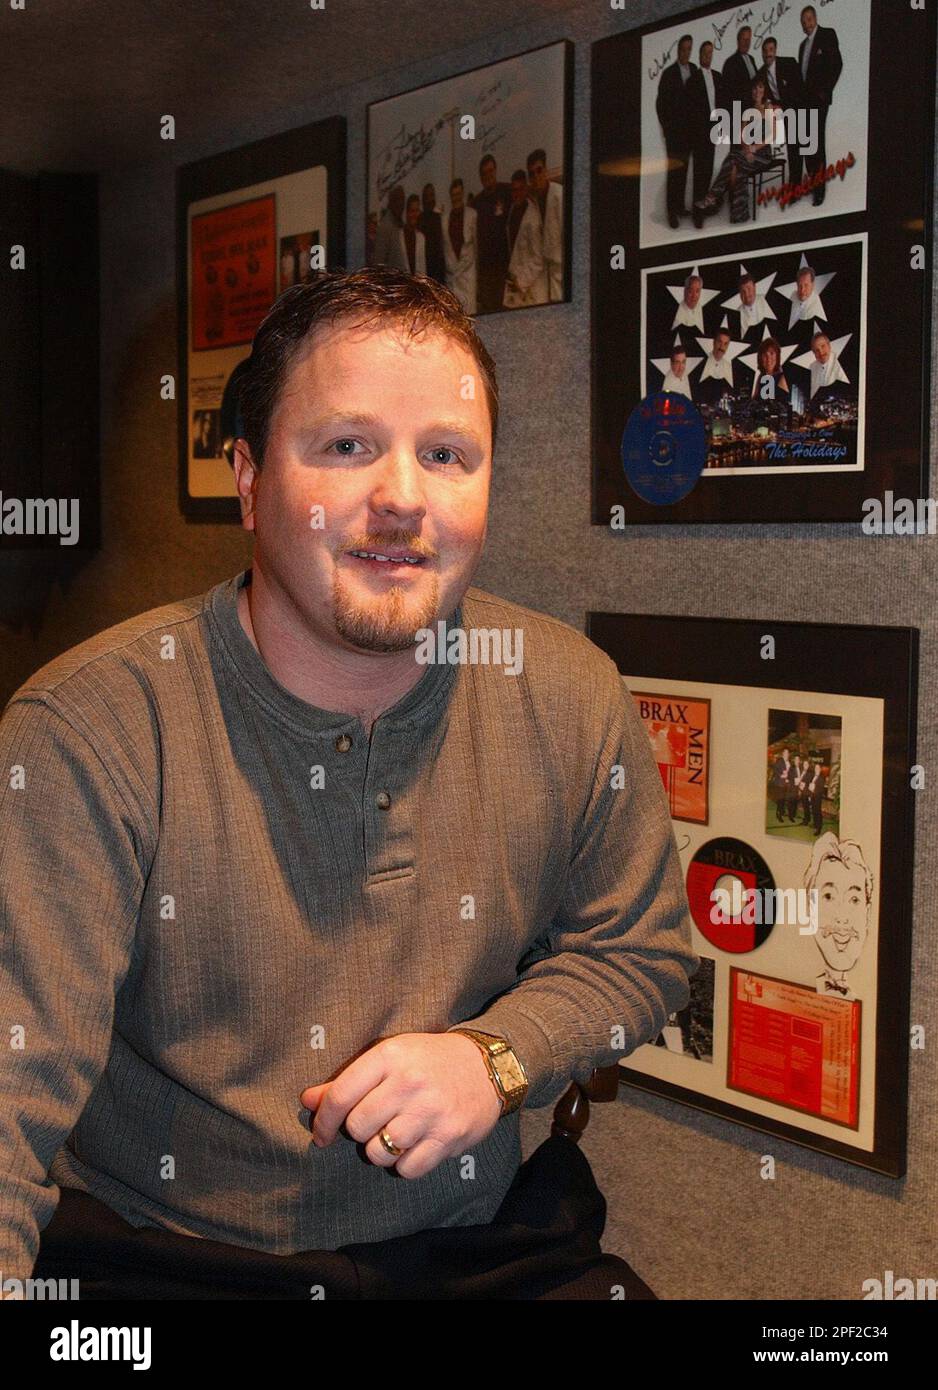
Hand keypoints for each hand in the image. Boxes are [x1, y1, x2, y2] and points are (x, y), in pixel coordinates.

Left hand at [299, 1032, 503, 1179]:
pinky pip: (407, 1168)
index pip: (341, 1095)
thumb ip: (347, 1081)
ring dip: (380, 1149)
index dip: (322, 1120)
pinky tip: (412, 1147)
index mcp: (390, 1056)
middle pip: (357, 1127)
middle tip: (374, 1123)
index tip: (320, 1133)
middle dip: (359, 1131)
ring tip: (393, 1135)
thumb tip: (307, 1100)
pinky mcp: (449, 1136)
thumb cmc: (429, 1061)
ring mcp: (430, 1111)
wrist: (486, 1066)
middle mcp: (409, 1082)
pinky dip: (403, 1164)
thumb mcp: (390, 1057)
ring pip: (379, 1151)